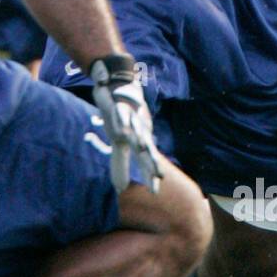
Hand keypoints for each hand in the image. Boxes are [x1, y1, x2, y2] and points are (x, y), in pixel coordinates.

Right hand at [90, 54, 165, 193]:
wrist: (118, 84)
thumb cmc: (120, 116)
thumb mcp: (119, 142)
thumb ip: (120, 163)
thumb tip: (120, 188)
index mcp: (138, 139)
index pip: (145, 160)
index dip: (149, 174)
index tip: (155, 192)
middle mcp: (137, 130)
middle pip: (144, 148)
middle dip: (150, 162)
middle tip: (158, 176)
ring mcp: (129, 117)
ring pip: (135, 130)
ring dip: (139, 141)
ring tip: (143, 151)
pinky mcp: (119, 105)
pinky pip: (121, 113)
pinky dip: (122, 119)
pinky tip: (122, 126)